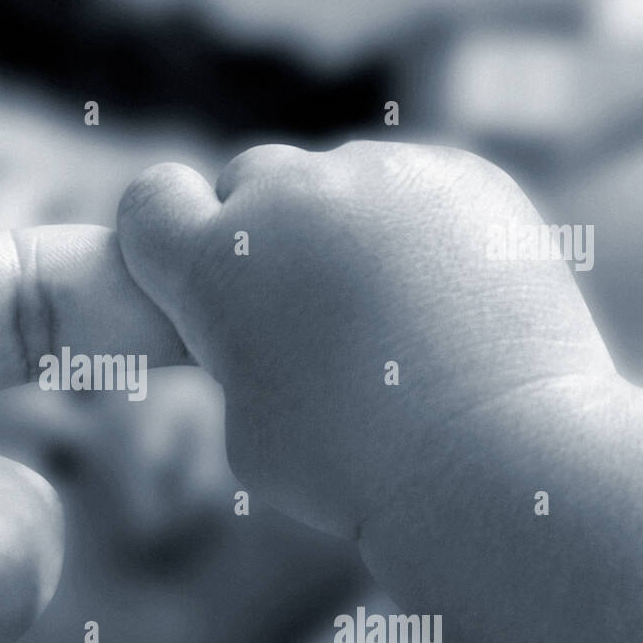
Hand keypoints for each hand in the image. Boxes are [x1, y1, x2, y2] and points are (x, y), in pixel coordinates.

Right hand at [116, 142, 642, 642]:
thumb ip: (230, 343)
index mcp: (214, 261)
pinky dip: (414, 225)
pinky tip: (443, 296)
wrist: (493, 458)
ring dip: (340, 223)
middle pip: (247, 178)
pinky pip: (411, 183)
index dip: (164, 237)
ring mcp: (380, 174)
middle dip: (258, 226)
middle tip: (299, 300)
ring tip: (387, 310)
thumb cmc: (353, 468)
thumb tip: (251, 316)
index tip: (191, 272)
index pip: (149, 201)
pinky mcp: (460, 174)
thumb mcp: (245, 424)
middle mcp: (288, 196)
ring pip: (334, 178)